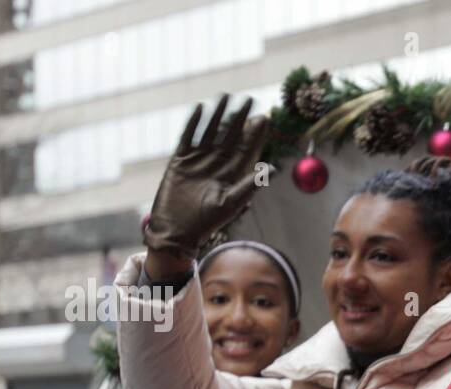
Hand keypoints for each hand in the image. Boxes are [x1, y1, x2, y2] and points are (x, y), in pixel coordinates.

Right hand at [142, 93, 268, 264]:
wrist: (177, 230)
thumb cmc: (206, 221)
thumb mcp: (231, 202)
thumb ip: (249, 184)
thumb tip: (272, 168)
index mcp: (231, 175)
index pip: (246, 150)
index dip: (255, 134)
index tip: (265, 117)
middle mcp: (216, 165)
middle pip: (230, 137)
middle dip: (240, 119)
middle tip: (250, 100)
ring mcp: (198, 161)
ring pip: (210, 132)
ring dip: (218, 116)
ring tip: (225, 97)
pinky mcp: (180, 160)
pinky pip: (188, 138)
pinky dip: (194, 124)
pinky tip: (200, 108)